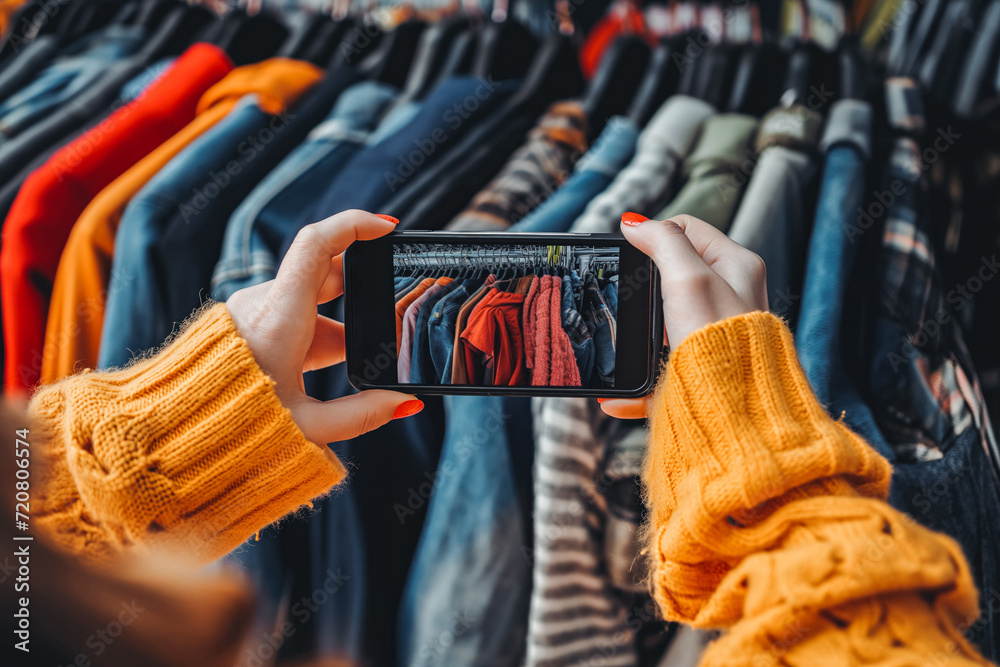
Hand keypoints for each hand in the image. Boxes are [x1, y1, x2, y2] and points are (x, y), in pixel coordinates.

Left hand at [226, 210, 422, 443]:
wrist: (175, 433)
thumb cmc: (236, 431)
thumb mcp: (308, 428)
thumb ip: (363, 415)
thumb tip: (407, 403)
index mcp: (279, 320)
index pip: (317, 245)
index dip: (356, 226)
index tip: (388, 228)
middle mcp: (261, 304)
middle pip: (323, 273)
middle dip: (360, 293)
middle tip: (387, 317)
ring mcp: (249, 309)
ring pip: (308, 301)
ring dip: (334, 328)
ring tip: (351, 365)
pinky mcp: (242, 320)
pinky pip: (289, 313)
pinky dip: (312, 334)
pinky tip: (316, 369)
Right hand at [600, 213, 768, 418]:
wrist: (733, 414)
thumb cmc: (721, 342)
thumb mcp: (688, 277)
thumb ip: (662, 242)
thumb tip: (634, 223)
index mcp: (737, 267)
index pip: (688, 229)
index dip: (655, 236)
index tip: (633, 254)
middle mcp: (730, 300)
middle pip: (674, 276)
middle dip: (645, 290)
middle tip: (630, 299)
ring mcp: (714, 338)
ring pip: (663, 325)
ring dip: (639, 337)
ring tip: (628, 345)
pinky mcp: (699, 374)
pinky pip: (657, 375)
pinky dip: (634, 386)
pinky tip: (617, 396)